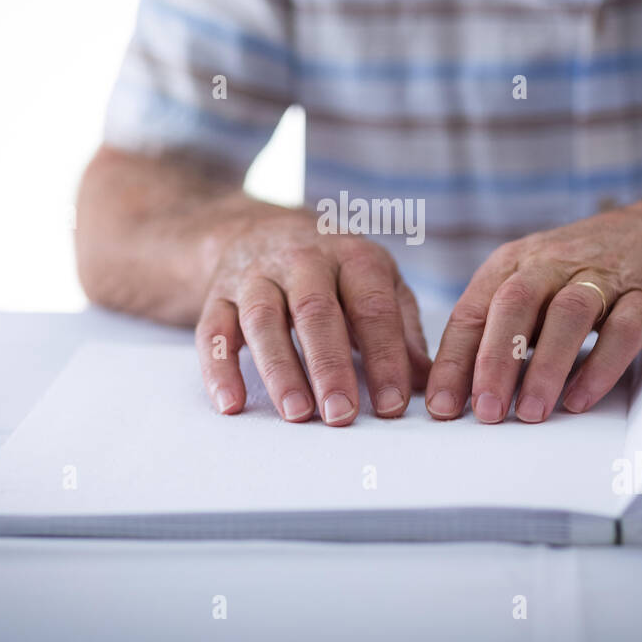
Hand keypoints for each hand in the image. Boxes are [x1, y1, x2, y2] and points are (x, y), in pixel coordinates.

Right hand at [195, 208, 431, 424]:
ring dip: (279, 368)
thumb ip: (402, 330)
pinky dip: (218, 368)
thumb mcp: (377, 283)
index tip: (392, 404)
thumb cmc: (332, 268)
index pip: (372, 308)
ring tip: (296, 413)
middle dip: (329, 365)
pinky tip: (231, 404)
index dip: (385, 357)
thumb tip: (428, 381)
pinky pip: (212, 330)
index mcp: (352, 257)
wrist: (256, 228)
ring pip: (263, 319)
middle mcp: (302, 260)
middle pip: (315, 311)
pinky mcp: (218, 294)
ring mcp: (255, 276)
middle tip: (342, 414)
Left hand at [425, 203, 641, 422]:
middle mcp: (552, 264)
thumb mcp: (531, 284)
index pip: (472, 311)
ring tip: (531, 413)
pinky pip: (623, 330)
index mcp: (513, 264)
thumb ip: (498, 328)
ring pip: (567, 315)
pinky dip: (600, 366)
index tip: (441, 406)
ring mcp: (602, 278)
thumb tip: (456, 390)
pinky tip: (579, 399)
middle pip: (514, 306)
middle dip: (495, 362)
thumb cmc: (580, 272)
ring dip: (545, 366)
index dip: (454, 360)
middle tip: (485, 412)